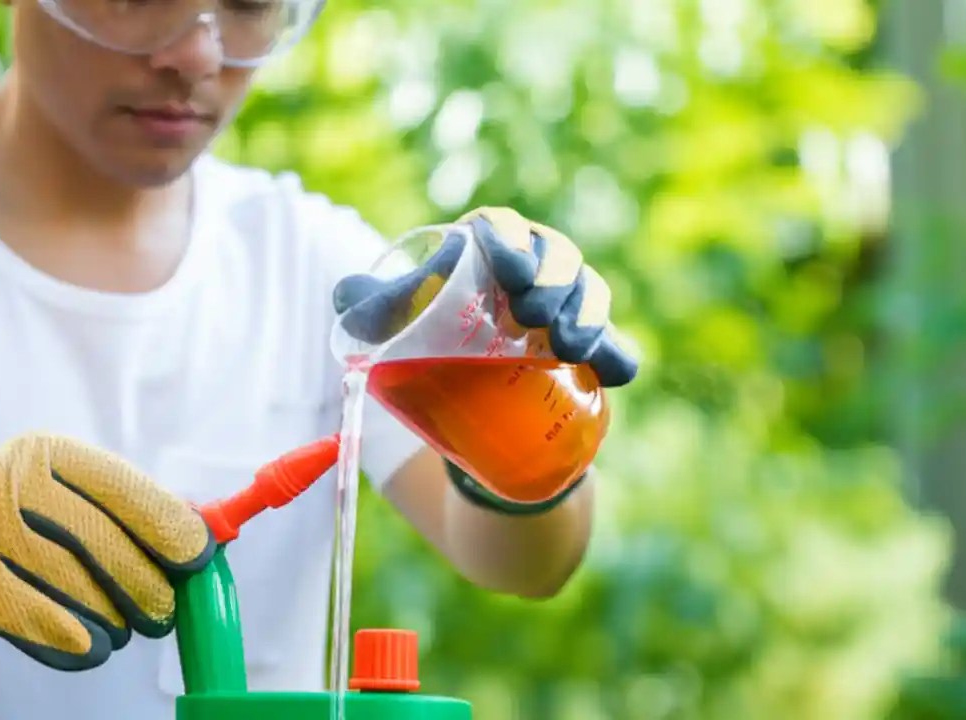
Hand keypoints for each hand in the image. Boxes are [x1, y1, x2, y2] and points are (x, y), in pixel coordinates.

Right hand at [0, 433, 214, 670]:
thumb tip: (210, 542)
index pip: (121, 487)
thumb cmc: (46, 518)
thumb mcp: (88, 496)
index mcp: (56, 453)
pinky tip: (92, 648)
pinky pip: (26, 616)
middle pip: (95, 538)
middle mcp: (12, 480)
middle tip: (164, 614)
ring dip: (109, 617)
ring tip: (126, 631)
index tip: (199, 558)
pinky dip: (67, 639)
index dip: (166, 525)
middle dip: (142, 583)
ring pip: (65, 582)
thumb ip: (144, 512)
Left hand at [333, 207, 637, 386]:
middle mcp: (534, 268)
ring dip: (588, 314)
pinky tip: (615, 374)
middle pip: (556, 254)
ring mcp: (568, 308)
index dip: (511, 240)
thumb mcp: (395, 324)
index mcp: (486, 247)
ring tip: (569, 347)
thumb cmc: (429, 342)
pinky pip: (616, 348)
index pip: (501, 226)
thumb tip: (346, 294)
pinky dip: (618, 358)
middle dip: (554, 279)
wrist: (463, 405)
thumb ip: (369, 305)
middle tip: (533, 316)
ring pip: (591, 293)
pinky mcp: (590, 350)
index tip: (512, 273)